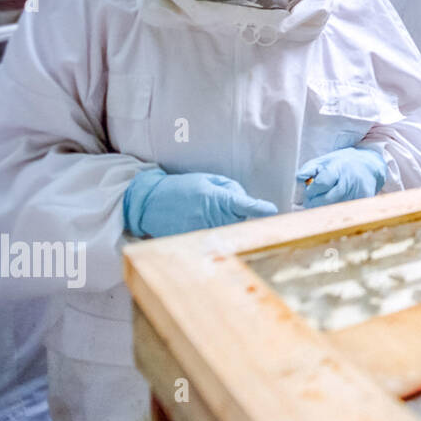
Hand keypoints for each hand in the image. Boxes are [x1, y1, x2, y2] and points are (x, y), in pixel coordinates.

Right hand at [123, 169, 277, 237]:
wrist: (149, 203)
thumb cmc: (179, 188)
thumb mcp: (204, 180)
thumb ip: (227, 188)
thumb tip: (243, 199)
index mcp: (216, 197)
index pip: (245, 204)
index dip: (260, 207)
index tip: (271, 210)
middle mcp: (213, 215)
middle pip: (240, 218)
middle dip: (238, 212)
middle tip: (220, 205)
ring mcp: (204, 230)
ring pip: (229, 229)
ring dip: (226, 222)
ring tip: (206, 214)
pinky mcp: (195, 241)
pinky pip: (214, 238)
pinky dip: (213, 232)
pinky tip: (199, 224)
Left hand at [296, 146, 386, 206]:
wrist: (370, 166)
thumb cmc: (343, 163)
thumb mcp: (325, 160)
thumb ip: (309, 168)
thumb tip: (299, 179)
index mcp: (338, 168)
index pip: (321, 184)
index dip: (311, 192)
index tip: (308, 194)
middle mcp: (350, 180)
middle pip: (328, 199)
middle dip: (315, 203)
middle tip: (310, 203)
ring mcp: (358, 192)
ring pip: (335, 208)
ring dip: (324, 209)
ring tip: (322, 204)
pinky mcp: (364, 201)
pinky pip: (346, 212)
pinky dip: (337, 212)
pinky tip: (335, 207)